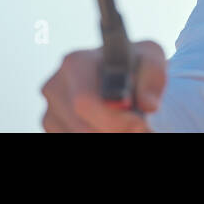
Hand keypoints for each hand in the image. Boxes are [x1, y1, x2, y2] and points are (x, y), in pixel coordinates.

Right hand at [40, 40, 167, 131]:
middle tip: (140, 129)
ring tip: (126, 125)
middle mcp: (55, 87)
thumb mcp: (152, 60)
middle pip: (82, 128)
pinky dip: (99, 137)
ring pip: (80, 137)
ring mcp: (50, 112)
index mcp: (75, 63)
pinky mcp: (52, 130)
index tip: (139, 125)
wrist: (121, 78)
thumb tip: (147, 105)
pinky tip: (109, 128)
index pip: (86, 102)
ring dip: (108, 137)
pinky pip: (73, 143)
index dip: (114, 120)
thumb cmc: (135, 67)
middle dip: (116, 133)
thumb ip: (153, 79)